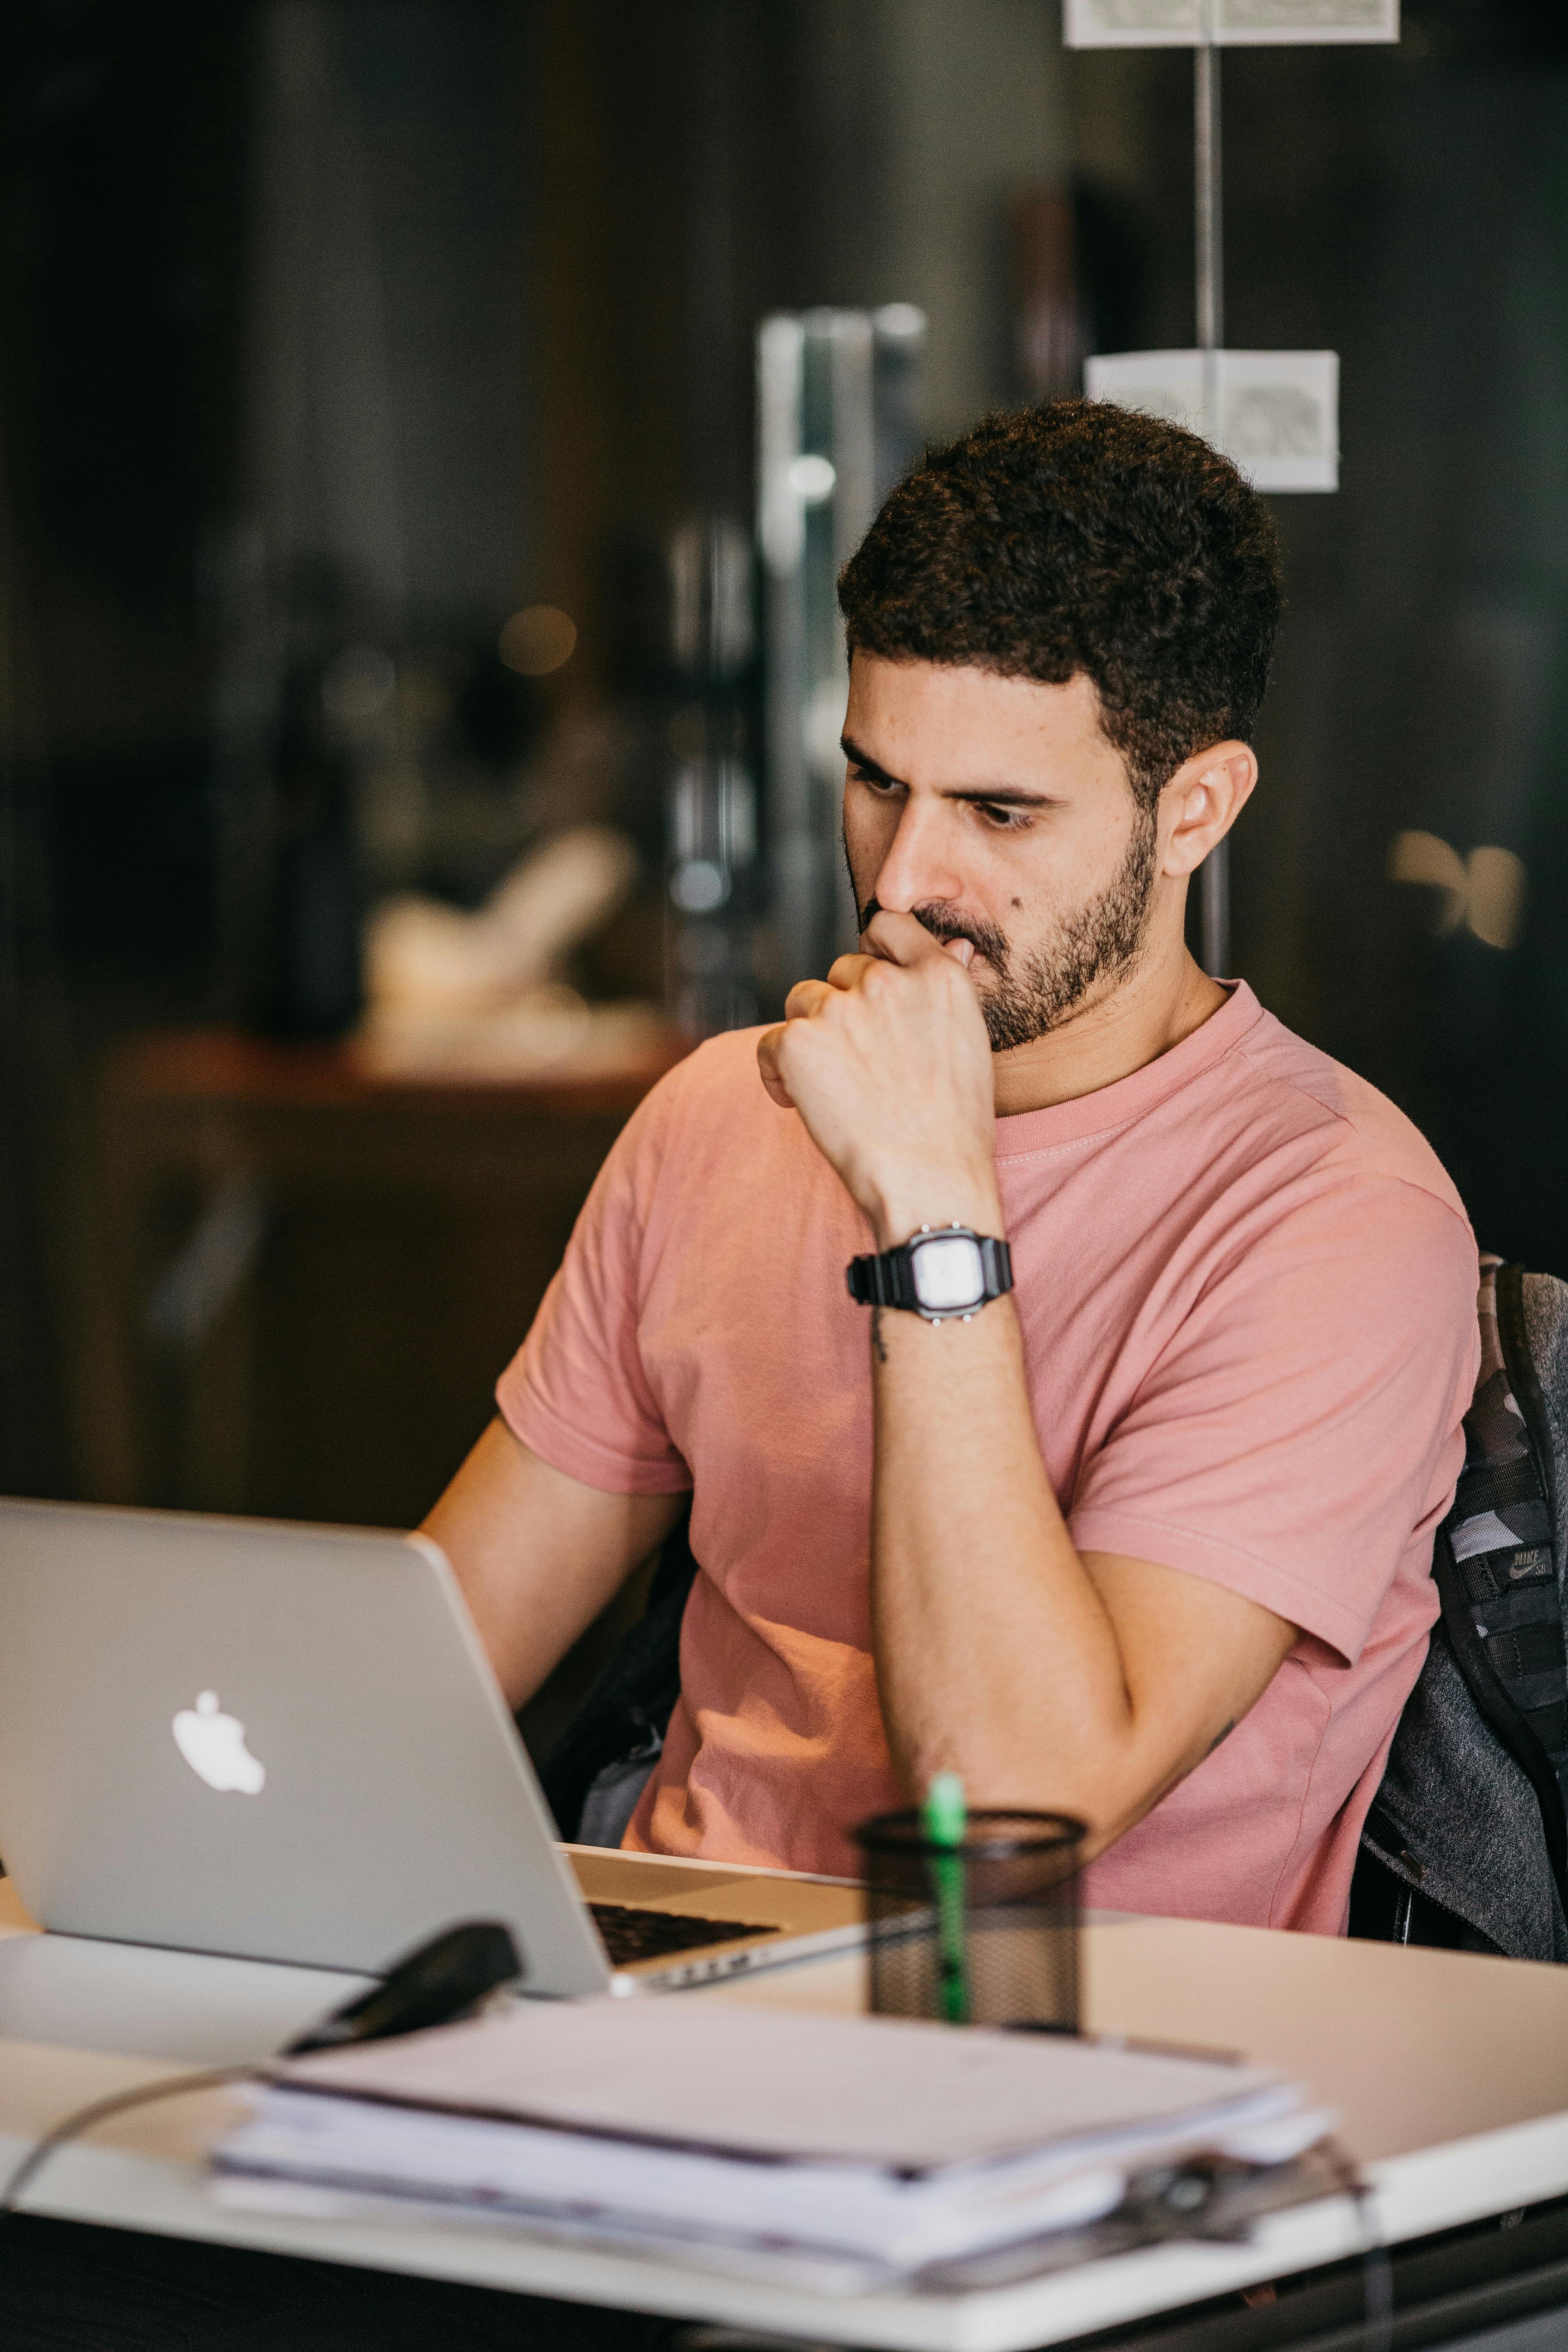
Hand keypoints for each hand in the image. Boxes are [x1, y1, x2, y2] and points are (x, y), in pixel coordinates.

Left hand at [756, 911, 1002, 1246]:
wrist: (930, 1180)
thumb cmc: (954, 1125)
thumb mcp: (969, 1041)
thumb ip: (947, 988)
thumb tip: (952, 943)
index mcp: (938, 976)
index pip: (888, 925)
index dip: (874, 952)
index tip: (871, 989)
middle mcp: (888, 981)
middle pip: (841, 970)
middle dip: (843, 1009)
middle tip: (861, 1065)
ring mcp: (841, 1009)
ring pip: (803, 1002)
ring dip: (810, 1037)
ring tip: (835, 1088)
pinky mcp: (799, 1042)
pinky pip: (770, 1042)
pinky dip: (778, 1072)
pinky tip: (802, 1103)